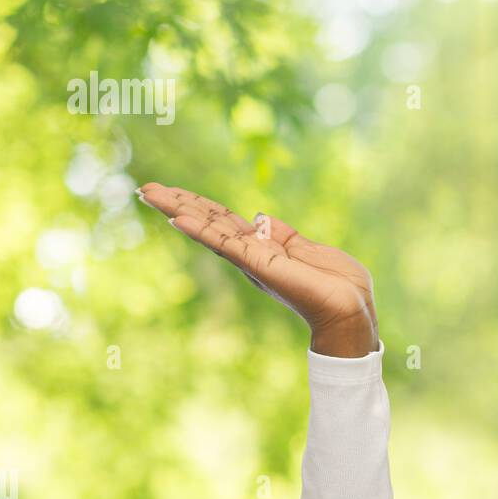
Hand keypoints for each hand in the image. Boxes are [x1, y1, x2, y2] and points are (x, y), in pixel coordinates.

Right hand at [137, 182, 378, 357]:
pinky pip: (225, 244)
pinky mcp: (259, 265)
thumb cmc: (339, 285)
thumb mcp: (310, 249)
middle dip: (177, 204)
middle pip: (208, 222)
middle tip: (144, 188)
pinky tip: (177, 218)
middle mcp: (250, 255)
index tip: (171, 191)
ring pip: (209, 229)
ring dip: (178, 210)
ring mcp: (251, 260)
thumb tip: (259, 217)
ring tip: (148, 193)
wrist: (353, 310)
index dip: (198, 205)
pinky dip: (200, 230)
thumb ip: (283, 235)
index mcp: (262, 249)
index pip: (223, 222)